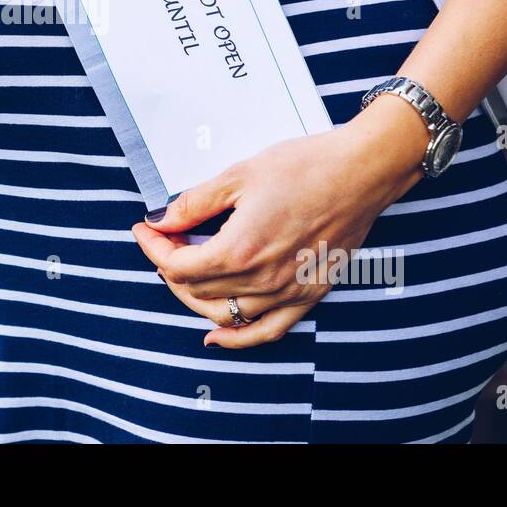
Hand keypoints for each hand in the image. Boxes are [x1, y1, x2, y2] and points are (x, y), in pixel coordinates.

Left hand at [131, 95, 427, 347]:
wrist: (361, 172)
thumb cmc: (305, 167)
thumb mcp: (238, 175)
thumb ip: (195, 203)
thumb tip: (163, 220)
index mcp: (238, 250)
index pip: (176, 266)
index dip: (153, 247)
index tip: (145, 228)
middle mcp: (261, 280)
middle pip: (194, 290)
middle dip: (170, 265)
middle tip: (165, 240)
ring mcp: (286, 292)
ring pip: (223, 315)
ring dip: (195, 297)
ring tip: (185, 274)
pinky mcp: (308, 295)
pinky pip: (266, 331)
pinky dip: (237, 339)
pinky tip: (217, 336)